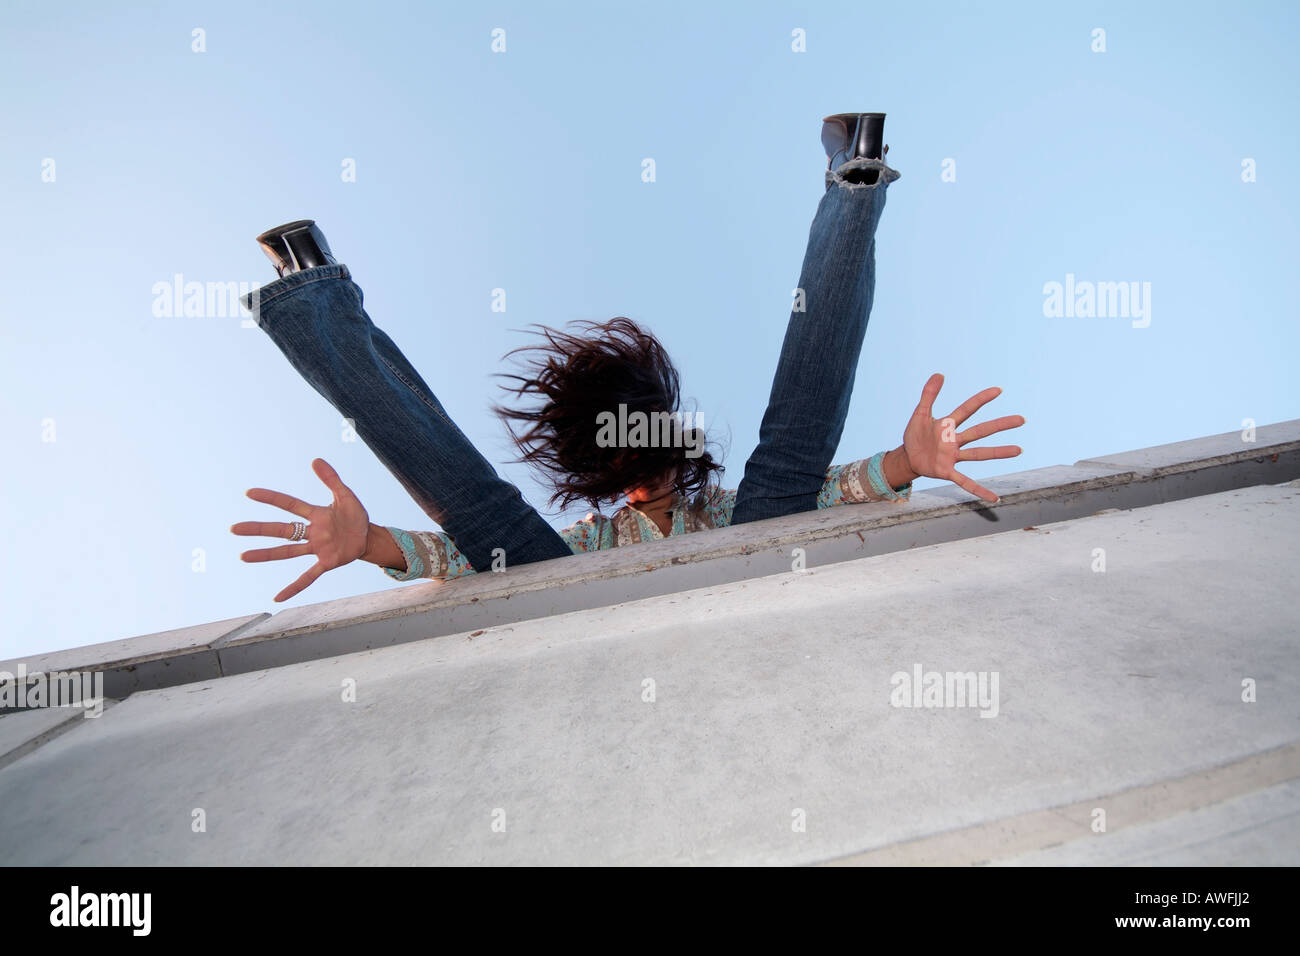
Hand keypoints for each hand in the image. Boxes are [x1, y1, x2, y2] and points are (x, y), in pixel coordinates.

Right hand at [231, 458, 369, 601]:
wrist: (369, 537)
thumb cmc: (355, 516)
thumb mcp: (346, 495)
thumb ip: (331, 479)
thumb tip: (315, 460)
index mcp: (315, 514)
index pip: (289, 504)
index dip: (271, 498)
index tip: (249, 493)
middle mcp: (311, 532)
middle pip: (280, 530)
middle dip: (258, 529)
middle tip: (234, 528)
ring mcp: (317, 548)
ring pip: (287, 552)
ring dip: (266, 555)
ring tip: (243, 556)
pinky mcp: (327, 562)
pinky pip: (308, 577)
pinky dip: (294, 587)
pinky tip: (278, 597)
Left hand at [900, 373, 1024, 502]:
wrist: (907, 457)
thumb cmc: (916, 435)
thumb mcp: (919, 413)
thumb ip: (929, 394)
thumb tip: (939, 373)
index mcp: (948, 424)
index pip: (967, 409)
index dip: (981, 399)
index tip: (998, 390)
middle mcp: (955, 440)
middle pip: (980, 430)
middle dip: (1000, 425)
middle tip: (1022, 419)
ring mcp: (953, 456)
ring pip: (979, 453)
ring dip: (998, 452)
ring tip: (1019, 450)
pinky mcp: (947, 471)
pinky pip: (965, 482)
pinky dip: (979, 490)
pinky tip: (994, 498)